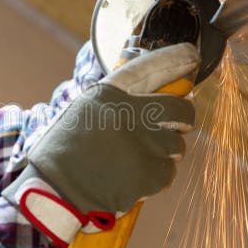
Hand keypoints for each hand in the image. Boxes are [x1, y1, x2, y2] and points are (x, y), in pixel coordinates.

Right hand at [4, 43, 199, 247]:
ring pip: (176, 145)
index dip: (175, 60)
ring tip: (138, 160)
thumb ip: (113, 103)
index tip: (192, 56)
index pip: (150, 68)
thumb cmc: (63, 155)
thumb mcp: (82, 113)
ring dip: (165, 153)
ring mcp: (144, 143)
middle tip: (178, 125)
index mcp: (109, 94)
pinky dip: (157, 178)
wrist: (55, 192)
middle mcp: (131, 113)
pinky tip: (135, 179)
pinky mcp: (150, 172)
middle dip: (184, 117)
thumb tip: (153, 98)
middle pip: (180, 108)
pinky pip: (168, 172)